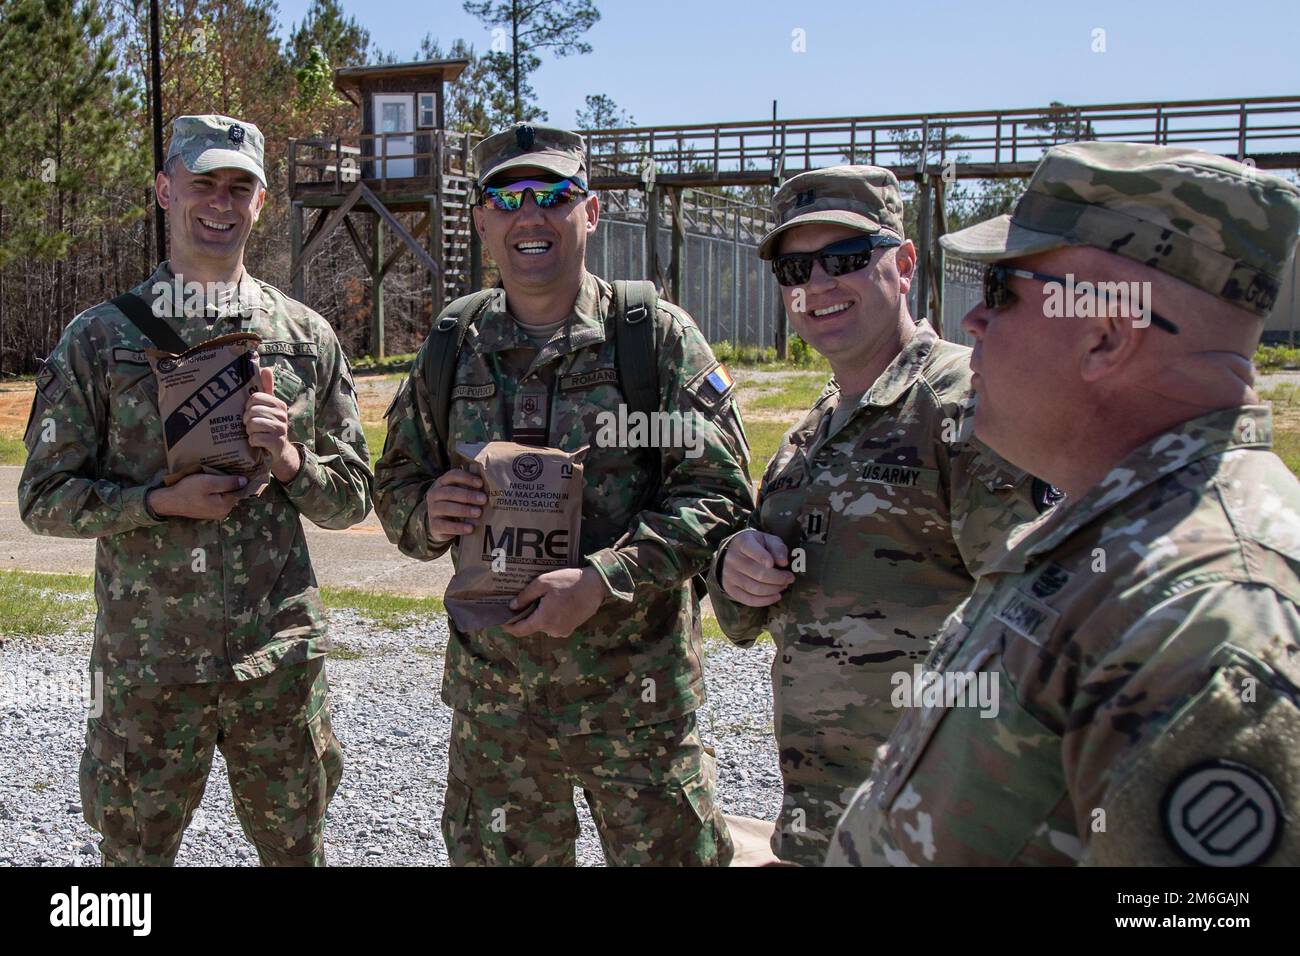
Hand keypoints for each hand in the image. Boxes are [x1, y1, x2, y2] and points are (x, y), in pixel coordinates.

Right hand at [148, 473, 247, 519]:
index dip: (241, 480)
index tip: (240, 469)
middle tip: (228, 469)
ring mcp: (214, 513)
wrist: (168, 501)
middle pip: (233, 494)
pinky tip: (211, 482)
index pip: (241, 491)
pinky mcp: (207, 511)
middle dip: (232, 483)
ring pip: (224, 496)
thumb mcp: (209, 482)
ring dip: (223, 486)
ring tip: (218, 474)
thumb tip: (246, 481)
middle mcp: (222, 512)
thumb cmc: (187, 491)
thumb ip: (229, 482)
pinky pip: (216, 499)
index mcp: (225, 506)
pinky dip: (215, 491)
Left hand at [244, 366, 300, 481]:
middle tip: (250, 425)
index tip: (250, 412)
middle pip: (251, 412)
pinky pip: (255, 438)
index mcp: (279, 404)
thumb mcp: (270, 406)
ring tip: (254, 433)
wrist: (279, 450)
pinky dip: (252, 441)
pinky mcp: (276, 442)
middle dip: (247, 420)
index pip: (255, 398)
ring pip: (252, 425)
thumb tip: (266, 367)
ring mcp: (280, 429)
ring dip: (249, 431)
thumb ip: (267, 388)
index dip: (248, 406)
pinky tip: (257, 442)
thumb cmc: (270, 425)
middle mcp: (282, 415)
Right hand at [425, 469, 486, 543]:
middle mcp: (434, 494)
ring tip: (478, 513)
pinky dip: (458, 527)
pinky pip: (445, 526)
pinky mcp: (434, 526)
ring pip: (446, 508)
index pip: (452, 475)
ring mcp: (432, 510)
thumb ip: (471, 489)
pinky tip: (470, 528)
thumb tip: (491, 487)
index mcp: (441, 483)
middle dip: (468, 495)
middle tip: (484, 499)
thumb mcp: (461, 494)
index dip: (466, 478)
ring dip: (464, 510)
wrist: (440, 525)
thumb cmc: (455, 504)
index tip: (481, 483)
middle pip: (450, 492)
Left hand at [502, 567, 605, 637]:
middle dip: (527, 616)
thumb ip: (526, 596)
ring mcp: (563, 631)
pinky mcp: (571, 628)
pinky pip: (554, 625)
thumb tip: (512, 606)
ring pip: (544, 625)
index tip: (502, 620)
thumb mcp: (543, 583)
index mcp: (543, 620)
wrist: (596, 585)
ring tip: (543, 600)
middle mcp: (552, 630)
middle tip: (525, 601)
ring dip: (540, 616)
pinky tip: (555, 603)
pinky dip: (551, 617)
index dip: (509, 626)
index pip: (520, 630)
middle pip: (532, 626)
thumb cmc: (568, 581)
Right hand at [720, 529, 794, 607]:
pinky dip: (765, 601)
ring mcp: (729, 575)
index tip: (782, 564)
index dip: (765, 557)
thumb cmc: (756, 546)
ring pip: (754, 588)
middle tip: (790, 578)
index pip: (752, 550)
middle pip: (758, 573)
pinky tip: (776, 596)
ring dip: (774, 589)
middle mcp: (732, 559)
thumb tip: (783, 562)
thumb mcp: (767, 540)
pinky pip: (748, 599)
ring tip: (784, 586)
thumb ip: (777, 547)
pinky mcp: (730, 588)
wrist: (733, 553)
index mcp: (742, 542)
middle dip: (779, 578)